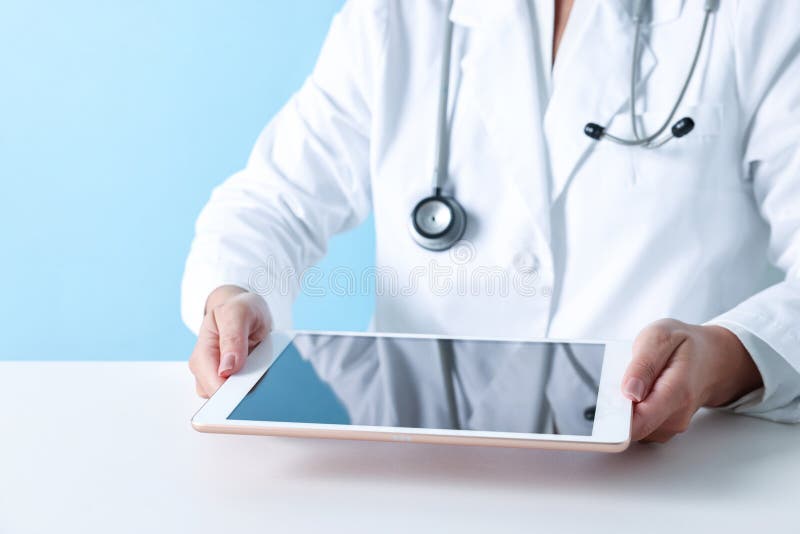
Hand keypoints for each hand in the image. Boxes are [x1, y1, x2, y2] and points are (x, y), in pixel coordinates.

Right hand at [189, 285, 271, 397]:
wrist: (244, 309)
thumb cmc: (239, 308)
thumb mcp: (238, 312)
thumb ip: (233, 337)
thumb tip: (227, 368)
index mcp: (202, 353)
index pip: (212, 385)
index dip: (230, 392)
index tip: (249, 389)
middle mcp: (206, 369)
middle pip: (221, 397)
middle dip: (241, 392)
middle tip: (261, 376)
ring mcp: (218, 378)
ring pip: (231, 400)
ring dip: (249, 390)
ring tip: (262, 368)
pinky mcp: (232, 382)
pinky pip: (242, 394)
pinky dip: (254, 387)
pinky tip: (261, 374)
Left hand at [622, 319, 762, 442]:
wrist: (713, 359)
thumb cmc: (685, 346)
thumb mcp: (660, 337)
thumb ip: (643, 365)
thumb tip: (629, 391)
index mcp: (677, 392)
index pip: (640, 422)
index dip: (614, 419)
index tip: (602, 405)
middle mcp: (676, 416)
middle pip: (631, 428)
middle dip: (615, 408)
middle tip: (617, 381)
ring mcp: (671, 426)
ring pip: (632, 429)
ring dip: (622, 409)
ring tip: (631, 383)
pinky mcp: (663, 429)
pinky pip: (637, 426)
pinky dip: (630, 411)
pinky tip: (635, 392)